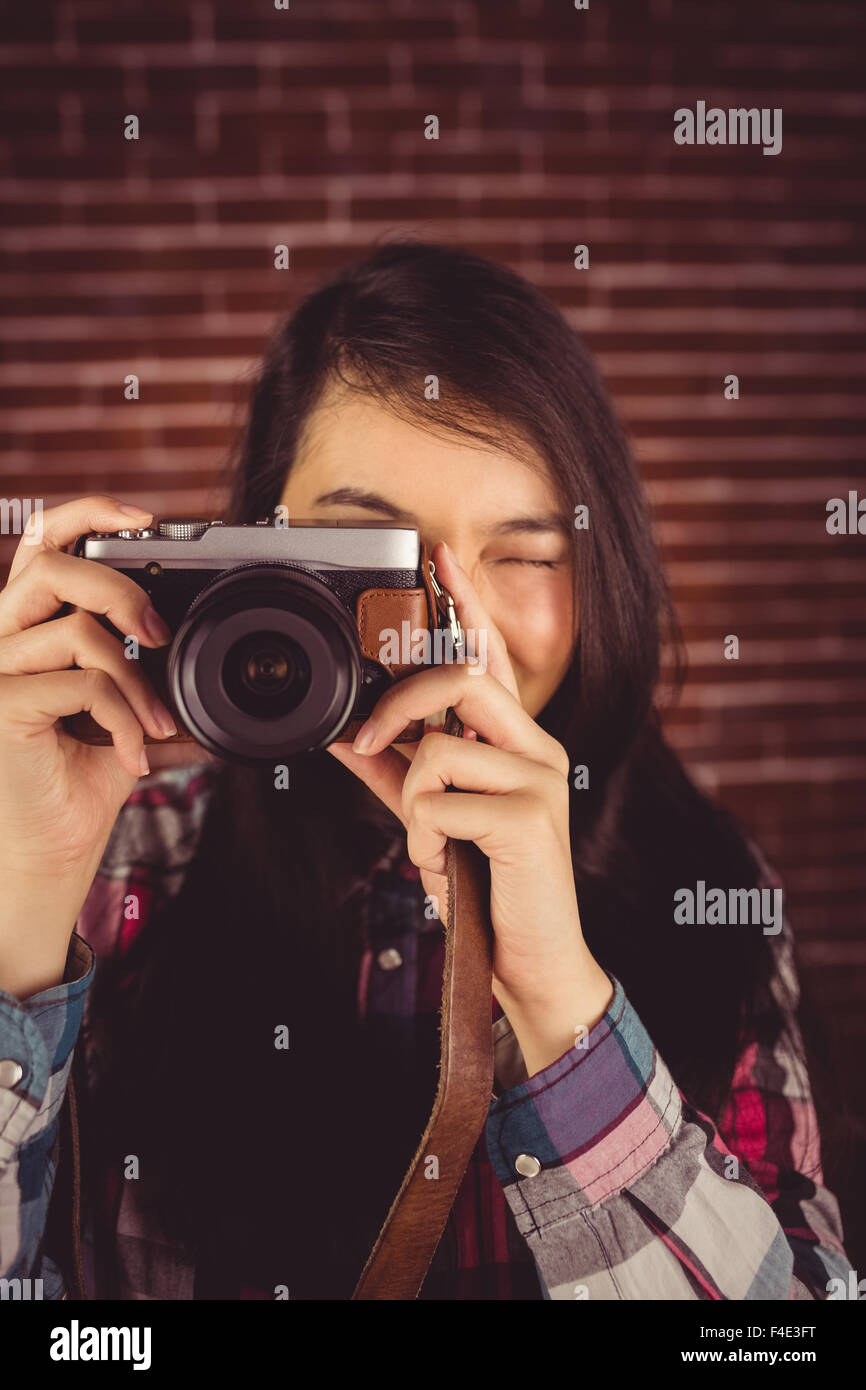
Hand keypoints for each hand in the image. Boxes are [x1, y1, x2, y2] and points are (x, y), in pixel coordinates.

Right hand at [0, 495, 179, 995]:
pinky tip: (133, 755)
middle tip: (157, 636)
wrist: (49, 853)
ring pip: (76, 631)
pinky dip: (123, 719)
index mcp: (24, 627)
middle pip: (51, 564)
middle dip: (120, 589)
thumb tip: (202, 655)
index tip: (145, 520)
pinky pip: (78, 686)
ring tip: (156, 725)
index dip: (88, 512)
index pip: (39, 541)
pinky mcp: (0, 708)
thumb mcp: (123, 713)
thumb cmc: (80, 783)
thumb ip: (144, 673)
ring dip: (136, 681)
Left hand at [327, 541, 613, 1075]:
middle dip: (402, 702)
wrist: (527, 961)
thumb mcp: (430, 819)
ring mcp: (541, 780)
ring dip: (415, 805)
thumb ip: (394, 772)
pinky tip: (450, 868)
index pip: (490, 657)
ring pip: (441, 749)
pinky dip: (427, 842)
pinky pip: (442, 804)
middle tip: (367, 740)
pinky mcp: (531, 820)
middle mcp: (536, 748)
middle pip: (463, 679)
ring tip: (436, 845)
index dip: (464, 604)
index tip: (437, 558)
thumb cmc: (486, 884)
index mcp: (515, 740)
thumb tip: (342, 735)